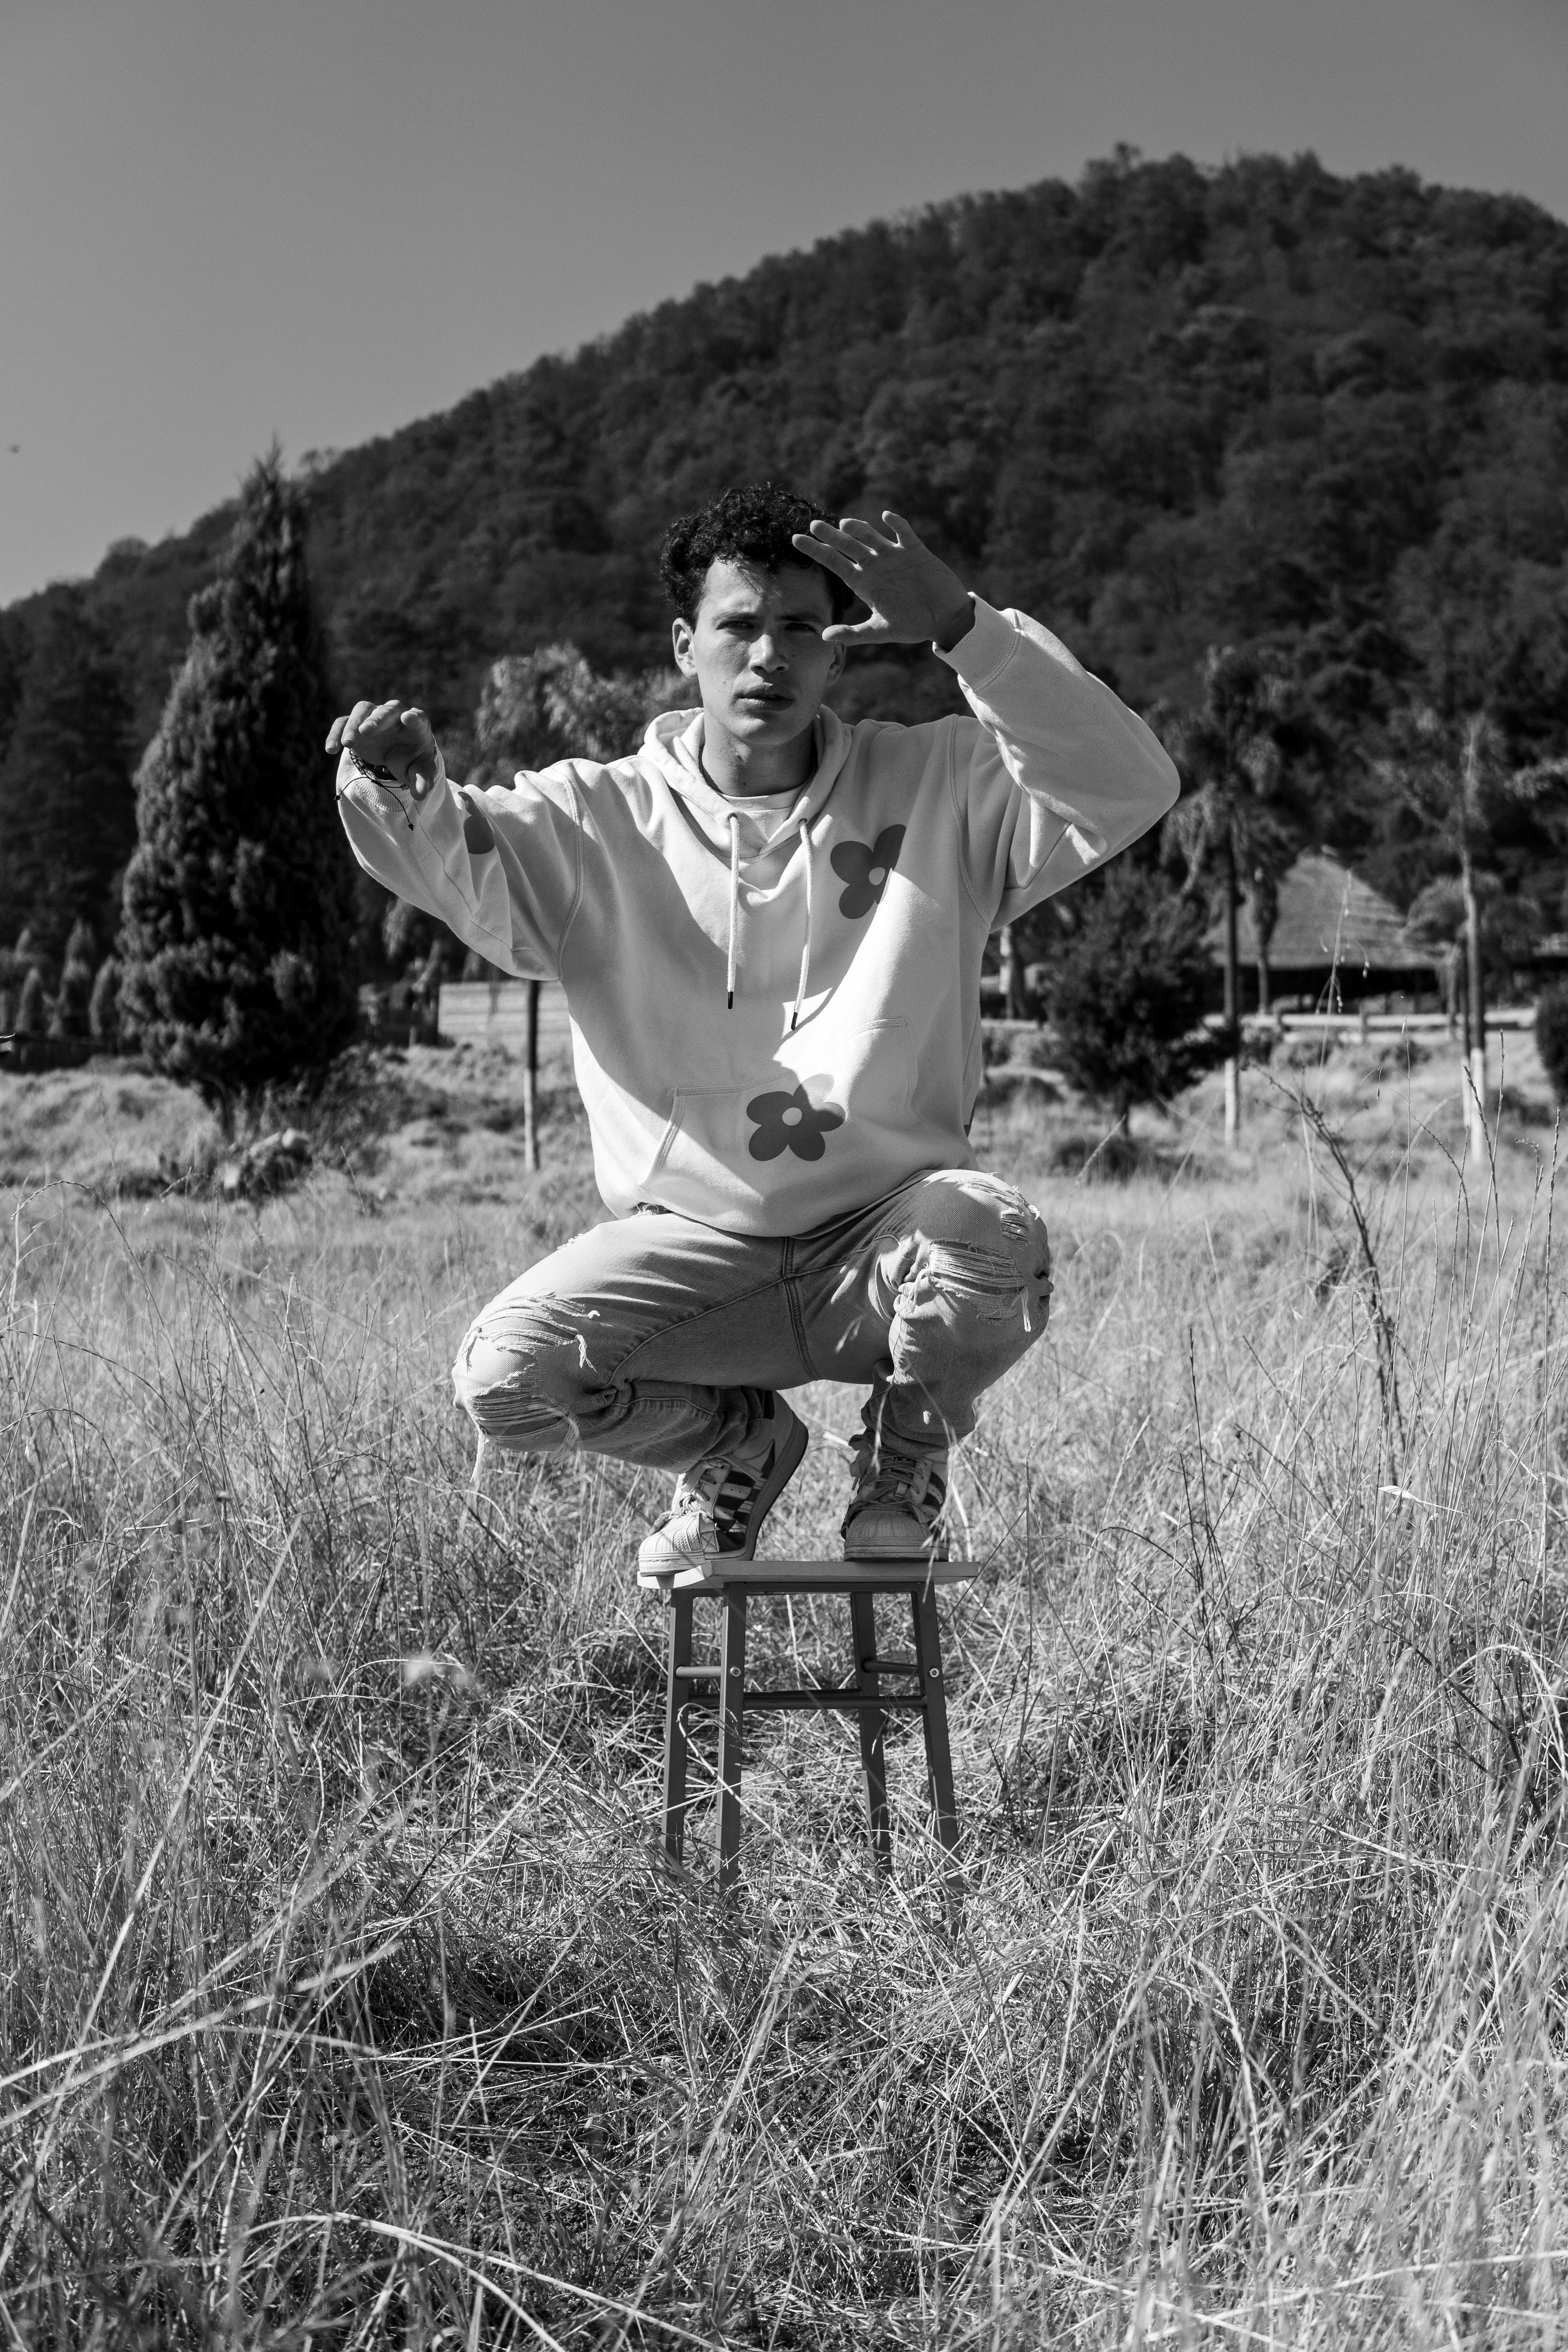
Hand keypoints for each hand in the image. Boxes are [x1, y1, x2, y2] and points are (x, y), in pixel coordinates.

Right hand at [324, 700, 440, 794]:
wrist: (399, 754)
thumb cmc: (413, 759)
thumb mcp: (420, 771)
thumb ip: (423, 781)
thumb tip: (420, 794)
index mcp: (416, 725)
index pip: (417, 717)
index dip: (414, 717)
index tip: (408, 718)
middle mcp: (395, 716)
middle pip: (387, 710)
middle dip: (377, 719)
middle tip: (366, 730)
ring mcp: (373, 717)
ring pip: (363, 711)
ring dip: (354, 725)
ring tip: (347, 744)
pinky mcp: (356, 724)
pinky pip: (343, 722)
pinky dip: (335, 733)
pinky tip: (331, 749)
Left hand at [791, 512, 972, 650]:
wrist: (945, 618)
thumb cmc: (914, 627)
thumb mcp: (881, 632)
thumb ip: (853, 634)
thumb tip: (824, 637)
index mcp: (865, 583)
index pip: (834, 563)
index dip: (816, 552)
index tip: (796, 540)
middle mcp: (876, 566)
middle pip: (849, 546)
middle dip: (831, 536)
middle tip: (813, 524)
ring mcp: (895, 557)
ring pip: (872, 536)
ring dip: (860, 529)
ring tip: (845, 524)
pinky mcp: (916, 551)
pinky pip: (904, 533)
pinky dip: (897, 524)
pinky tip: (887, 517)